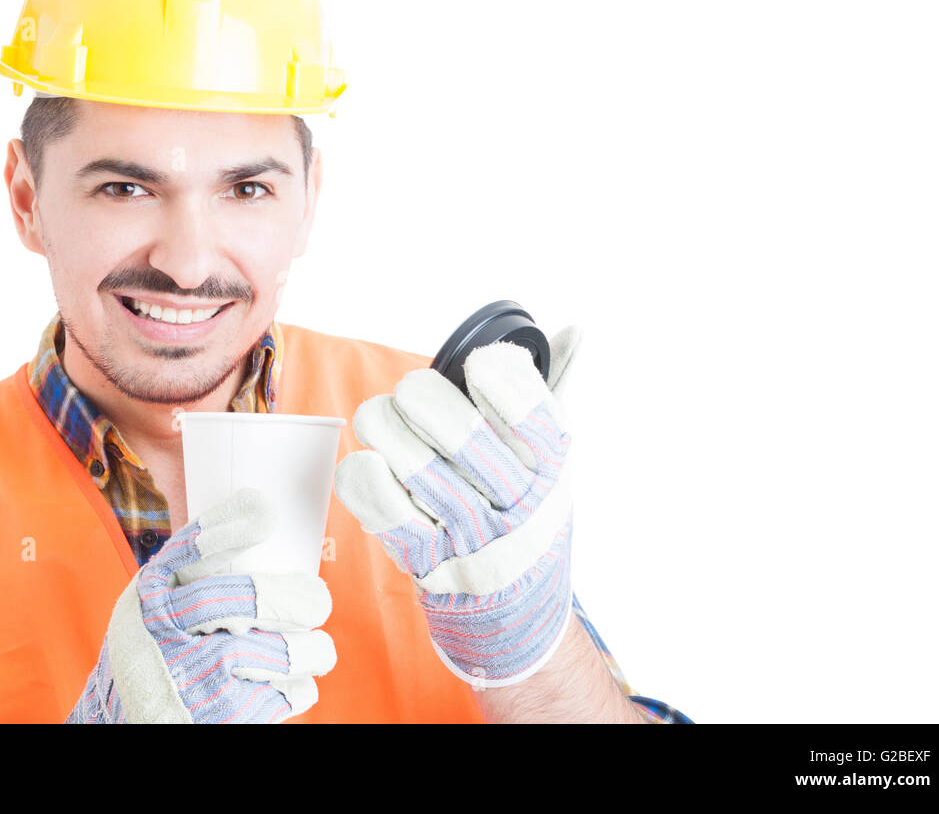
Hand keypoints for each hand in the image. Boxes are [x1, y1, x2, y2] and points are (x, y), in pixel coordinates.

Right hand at [70, 487, 336, 722]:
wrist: (130, 717)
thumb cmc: (156, 648)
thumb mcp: (155, 602)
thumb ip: (194, 566)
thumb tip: (261, 506)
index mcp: (153, 595)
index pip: (188, 553)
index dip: (224, 529)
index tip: (265, 511)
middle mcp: (167, 633)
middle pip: (246, 600)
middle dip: (297, 599)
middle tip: (318, 601)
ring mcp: (193, 678)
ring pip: (277, 653)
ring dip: (310, 651)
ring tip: (318, 650)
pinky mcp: (219, 717)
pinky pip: (280, 696)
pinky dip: (297, 688)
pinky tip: (294, 683)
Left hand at [334, 327, 580, 687]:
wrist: (516, 608)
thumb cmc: (525, 507)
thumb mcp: (551, 456)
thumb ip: (551, 390)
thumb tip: (576, 330)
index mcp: (551, 463)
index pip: (528, 408)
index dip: (492, 373)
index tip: (475, 367)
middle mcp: (517, 500)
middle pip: (458, 431)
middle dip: (420, 396)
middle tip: (411, 396)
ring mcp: (471, 535)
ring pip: (410, 462)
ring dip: (381, 425)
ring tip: (380, 419)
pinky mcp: (426, 559)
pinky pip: (379, 506)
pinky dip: (362, 474)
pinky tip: (369, 460)